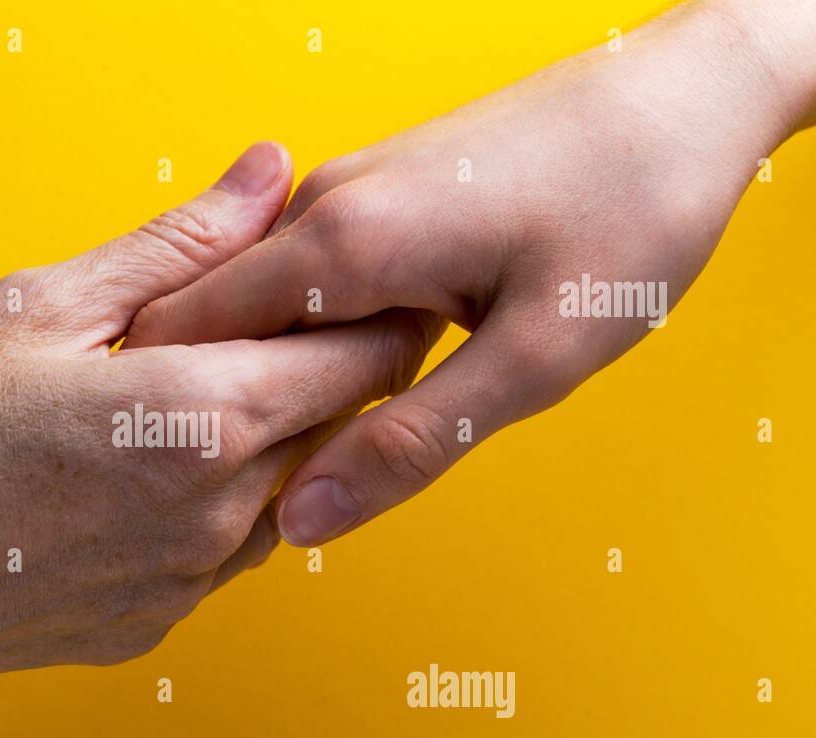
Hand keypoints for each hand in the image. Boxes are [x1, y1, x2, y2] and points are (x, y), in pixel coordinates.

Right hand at [0, 142, 434, 737]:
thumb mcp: (38, 307)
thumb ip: (177, 244)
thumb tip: (266, 176)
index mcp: (204, 419)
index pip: (366, 356)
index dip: (372, 309)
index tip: (340, 281)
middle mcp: (219, 515)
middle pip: (340, 425)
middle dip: (321, 366)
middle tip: (244, 323)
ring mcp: (188, 584)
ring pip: (289, 491)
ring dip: (267, 437)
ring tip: (174, 394)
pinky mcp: (152, 625)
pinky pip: (224, 553)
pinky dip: (212, 502)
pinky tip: (134, 470)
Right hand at [126, 0, 815, 545]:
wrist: (691, 95)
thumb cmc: (631, 211)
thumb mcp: (534, 358)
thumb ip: (409, 442)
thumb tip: (307, 518)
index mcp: (343, 244)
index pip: (186, 333)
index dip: (170, 413)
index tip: (184, 480)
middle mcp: (326, 208)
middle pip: (215, 323)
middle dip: (222, 402)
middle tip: (274, 473)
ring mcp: (348, 194)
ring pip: (262, 305)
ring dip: (273, 374)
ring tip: (323, 433)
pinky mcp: (377, 197)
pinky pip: (305, 281)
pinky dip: (311, 338)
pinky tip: (363, 375)